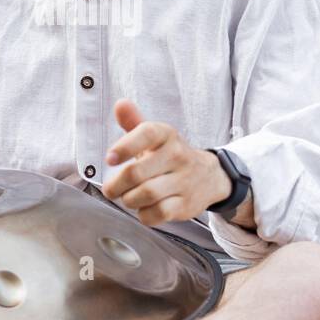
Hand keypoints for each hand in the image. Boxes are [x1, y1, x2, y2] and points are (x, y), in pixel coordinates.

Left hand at [101, 99, 232, 227]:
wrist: (209, 177)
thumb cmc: (171, 156)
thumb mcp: (155, 136)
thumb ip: (134, 121)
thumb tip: (120, 104)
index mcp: (167, 135)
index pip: (146, 134)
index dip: (124, 146)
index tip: (109, 158)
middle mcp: (177, 156)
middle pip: (137, 172)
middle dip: (116, 184)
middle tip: (110, 189)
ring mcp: (184, 181)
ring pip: (146, 194)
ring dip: (129, 200)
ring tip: (127, 197)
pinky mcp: (186, 205)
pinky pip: (157, 214)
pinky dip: (144, 215)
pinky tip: (143, 208)